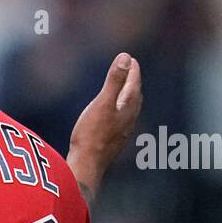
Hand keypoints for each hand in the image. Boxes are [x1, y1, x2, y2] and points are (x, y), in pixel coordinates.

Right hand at [66, 52, 142, 204]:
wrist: (87, 165)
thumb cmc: (92, 134)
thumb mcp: (102, 103)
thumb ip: (114, 80)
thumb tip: (126, 57)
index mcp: (128, 108)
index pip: (134, 83)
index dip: (132, 70)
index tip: (131, 59)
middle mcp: (129, 119)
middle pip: (134, 95)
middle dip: (132, 81)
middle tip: (129, 70)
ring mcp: (123, 131)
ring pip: (130, 108)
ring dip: (128, 96)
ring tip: (123, 90)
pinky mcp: (114, 140)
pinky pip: (122, 119)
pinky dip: (120, 109)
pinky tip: (113, 115)